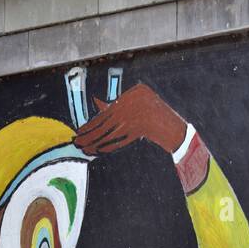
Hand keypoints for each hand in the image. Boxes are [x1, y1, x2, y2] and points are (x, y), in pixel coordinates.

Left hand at [72, 83, 188, 155]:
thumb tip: (96, 103)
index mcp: (130, 97)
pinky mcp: (138, 132)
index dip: (90, 125)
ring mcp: (135, 121)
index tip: (79, 131)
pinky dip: (107, 146)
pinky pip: (120, 141)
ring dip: (95, 143)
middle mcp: (131, 108)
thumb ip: (116, 103)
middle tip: (77, 142)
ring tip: (84, 148)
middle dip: (89, 135)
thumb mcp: (135, 99)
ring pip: (110, 134)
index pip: (105, 114)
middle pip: (105, 125)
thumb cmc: (151, 108)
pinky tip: (97, 150)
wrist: (171, 125)